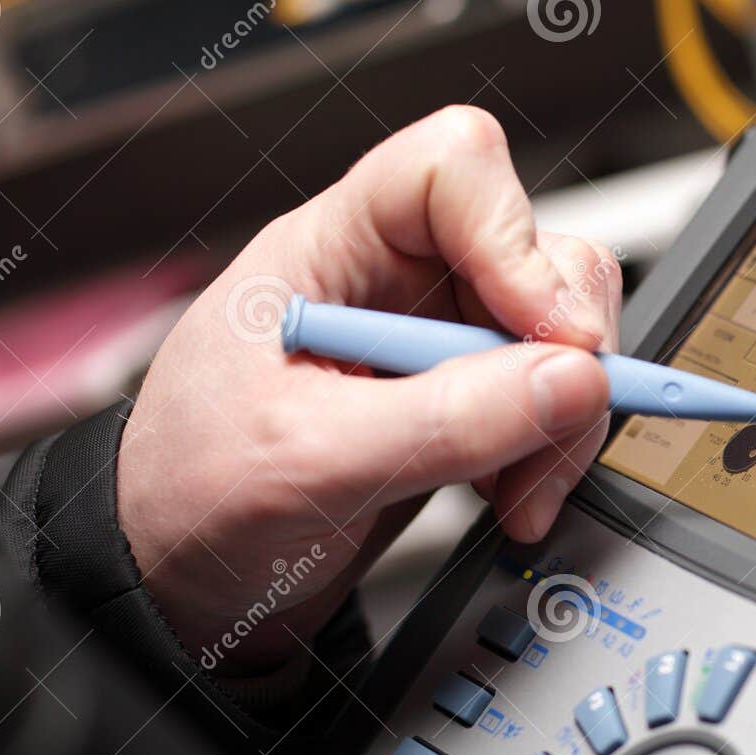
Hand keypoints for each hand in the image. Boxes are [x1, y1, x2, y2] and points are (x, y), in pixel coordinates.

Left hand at [118, 106, 621, 674]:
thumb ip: (442, 421)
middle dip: (563, 354)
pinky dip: (552, 450)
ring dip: (565, 417)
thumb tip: (572, 381)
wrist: (184, 583)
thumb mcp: (307, 462)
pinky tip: (512, 498)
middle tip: (552, 432)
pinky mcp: (459, 402)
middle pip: (536, 254)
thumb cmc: (193, 501)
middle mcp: (391, 280)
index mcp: (329, 252)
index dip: (515, 238)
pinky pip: (549, 396)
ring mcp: (433, 341)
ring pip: (560, 331)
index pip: (449, 170)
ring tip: (521, 491)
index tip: (550, 335)